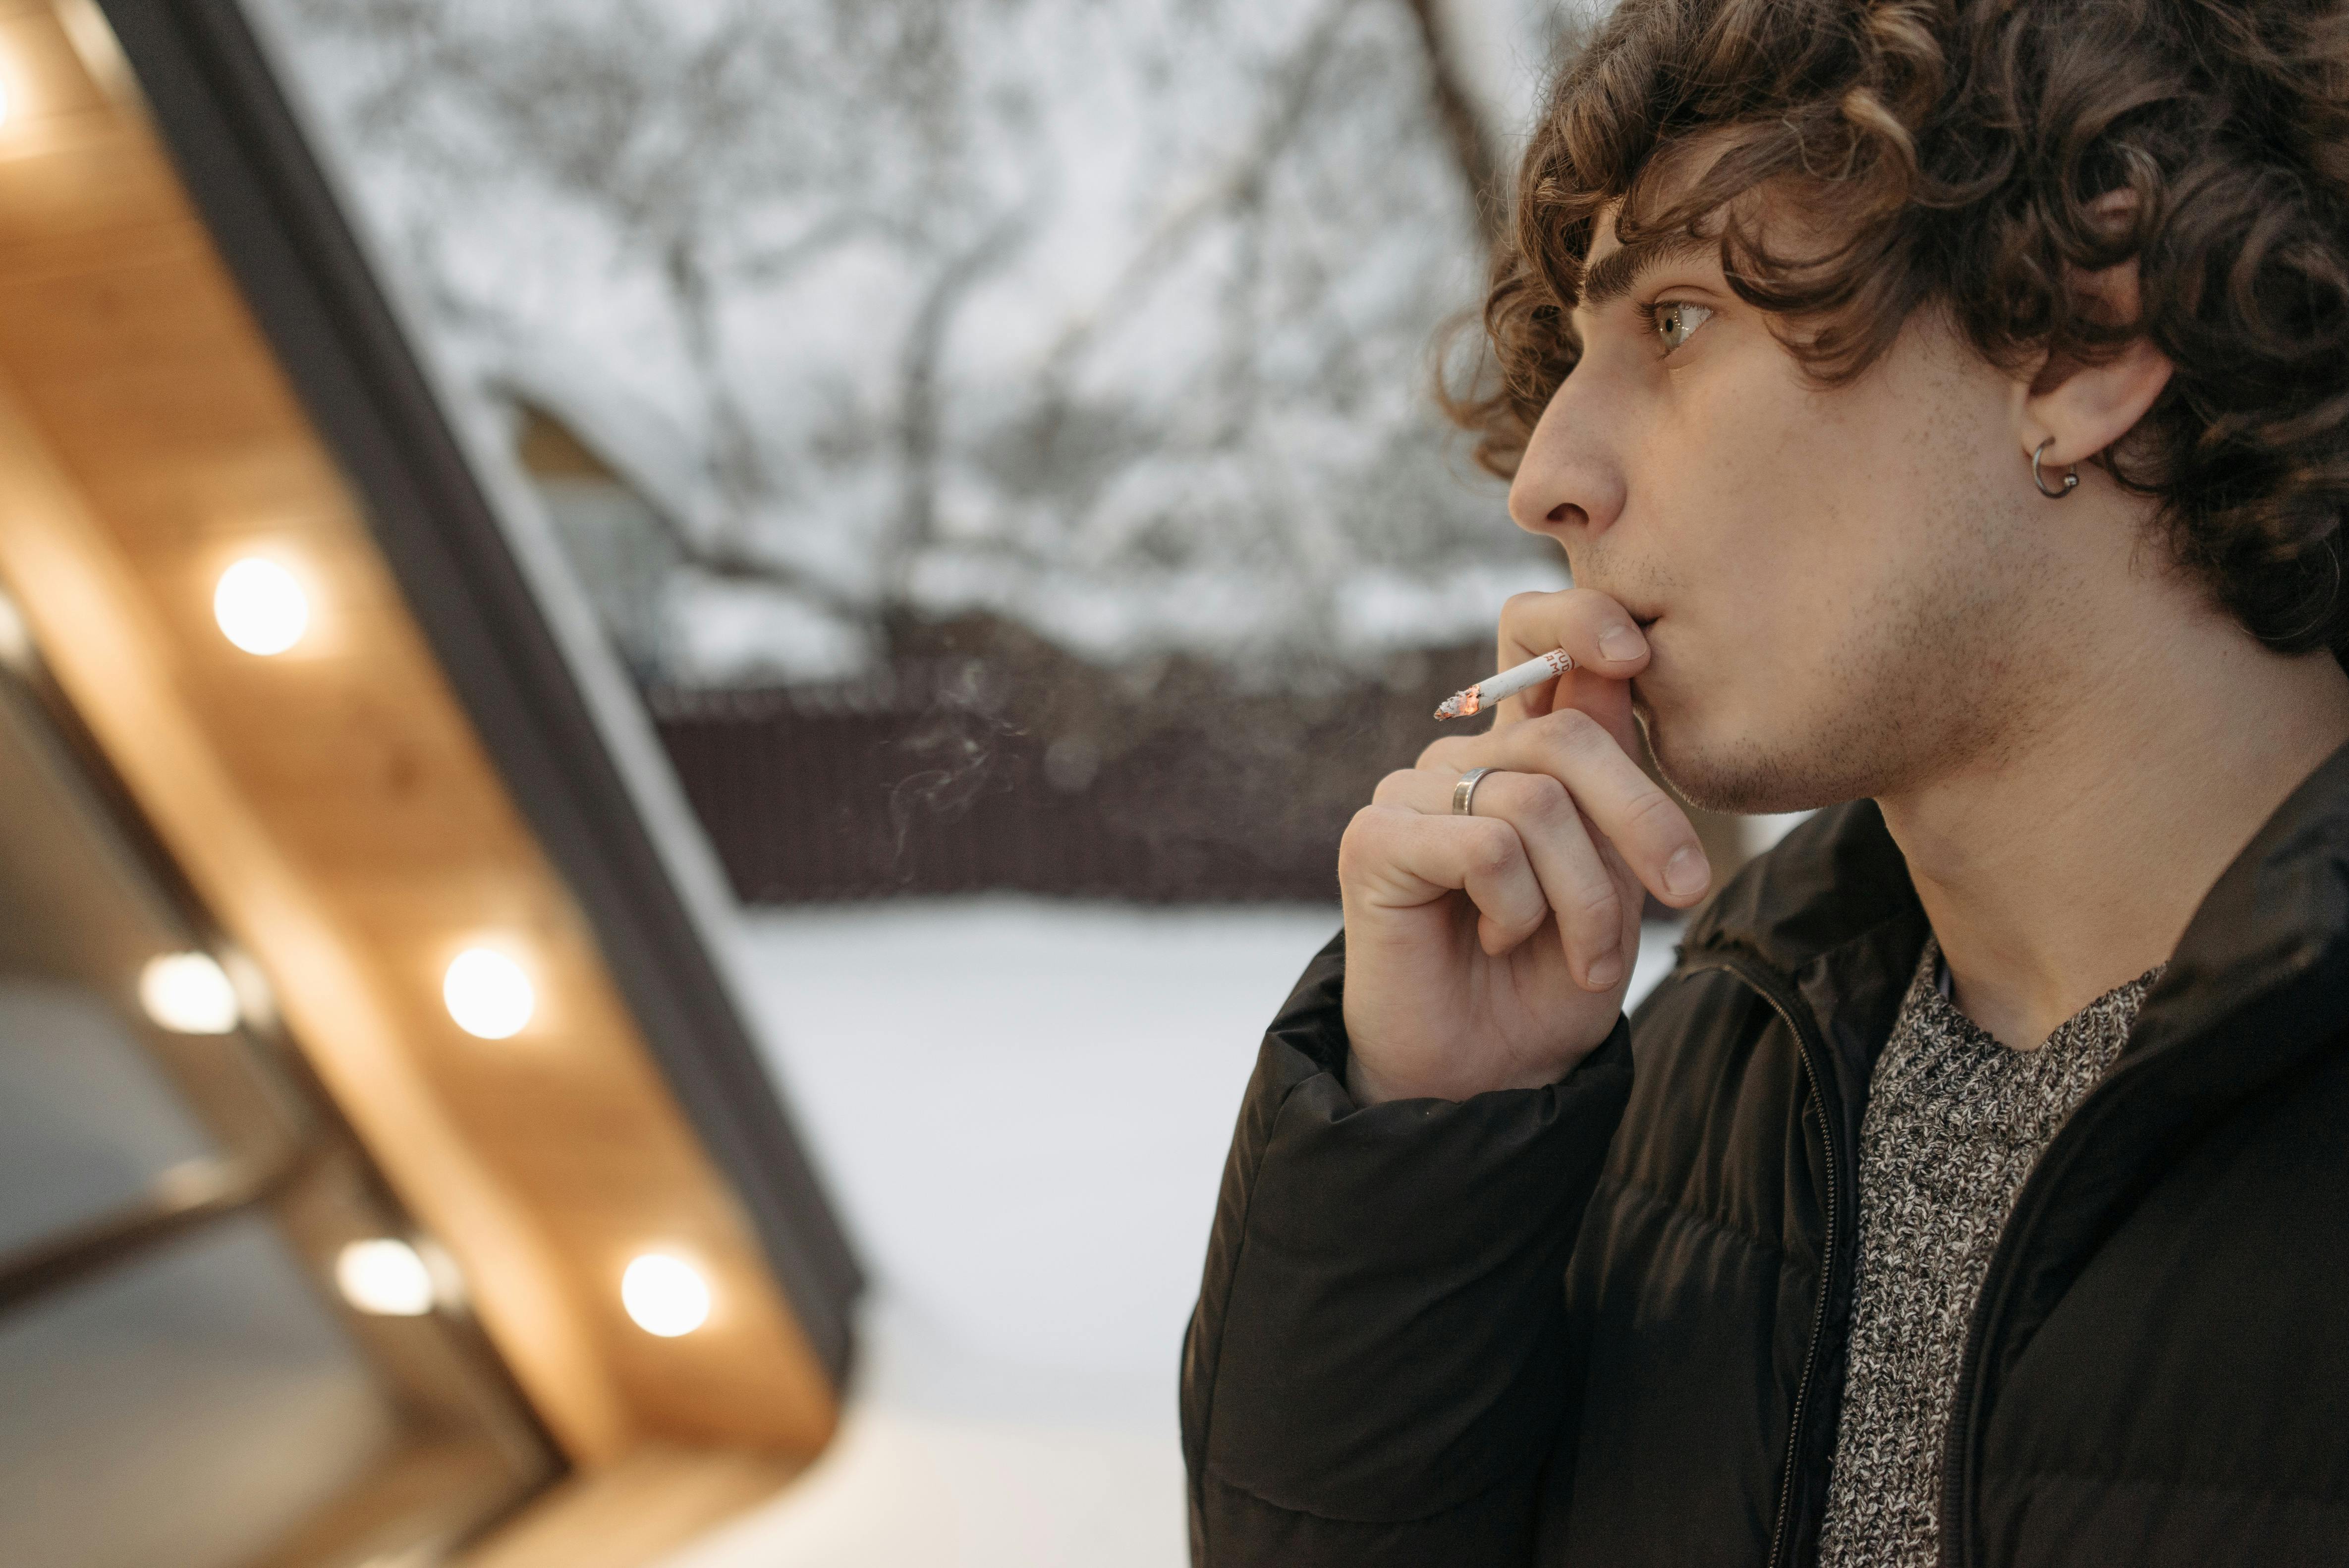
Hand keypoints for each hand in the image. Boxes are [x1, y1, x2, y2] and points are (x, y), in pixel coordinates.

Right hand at [1338, 589, 1711, 1103]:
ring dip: (1584, 897)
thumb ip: (1613, 782)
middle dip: (1643, 816)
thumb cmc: (1550, 983)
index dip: (1581, 618)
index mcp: (1519, 750)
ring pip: (1536, 801)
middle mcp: (1461, 757)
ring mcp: (1410, 794)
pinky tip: (1499, 938)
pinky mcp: (1374, 839)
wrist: (1485, 1080)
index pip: (1533, 637)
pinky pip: (1485, 846)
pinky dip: (1519, 908)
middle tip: (1685, 891)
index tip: (1637, 656)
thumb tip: (1612, 670)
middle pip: (1565, 735)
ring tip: (1579, 959)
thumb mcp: (1616, 880)